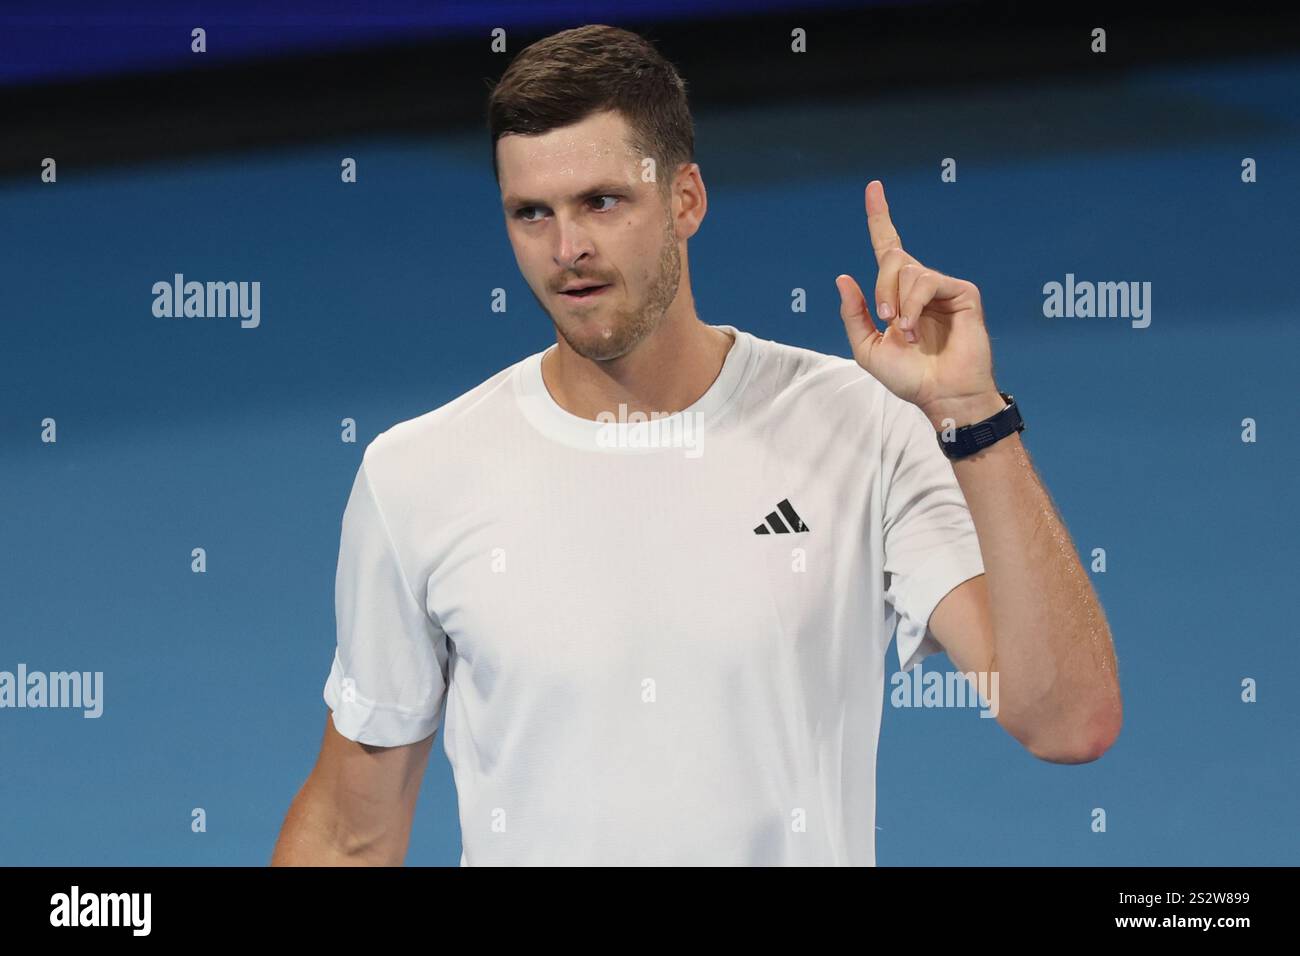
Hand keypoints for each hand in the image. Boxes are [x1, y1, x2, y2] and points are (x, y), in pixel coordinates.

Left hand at [836, 180, 1001, 427]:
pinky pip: (927, 280)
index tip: (873, 187)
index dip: (880, 217)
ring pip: (908, 269)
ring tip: (906, 332)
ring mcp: (942, 287)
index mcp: (897, 294)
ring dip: (897, 302)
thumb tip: (843, 277)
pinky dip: (914, 304)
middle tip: (885, 319)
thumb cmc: (910, 377)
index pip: (888, 247)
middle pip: (892, 256)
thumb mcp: (868, 348)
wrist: (941, 394)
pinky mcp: (962, 291)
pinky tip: (917, 328)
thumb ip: (853, 314)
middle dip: (881, 287)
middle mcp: (920, 285)